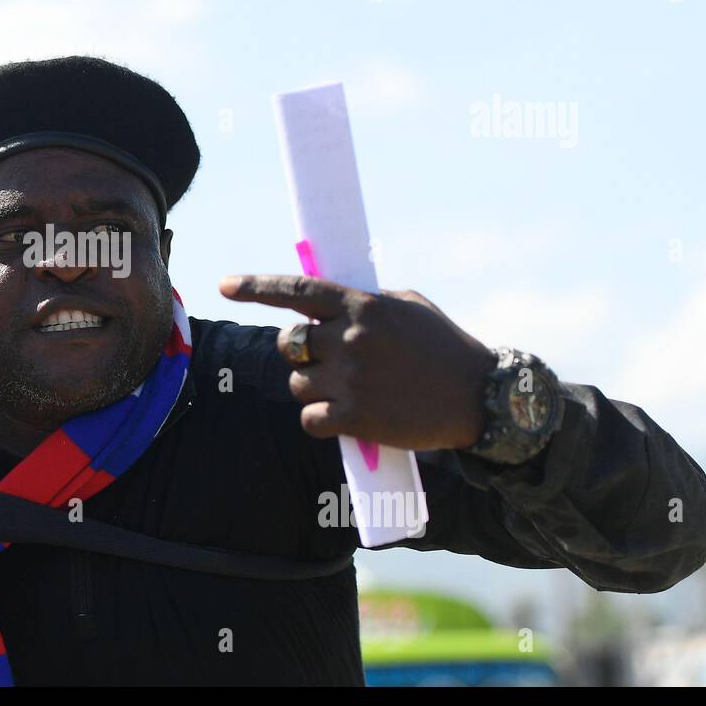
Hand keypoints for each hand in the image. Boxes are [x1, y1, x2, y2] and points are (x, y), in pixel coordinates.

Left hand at [219, 274, 496, 450]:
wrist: (480, 398)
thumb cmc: (444, 346)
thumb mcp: (408, 305)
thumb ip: (365, 301)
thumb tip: (323, 300)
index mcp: (362, 306)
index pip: (296, 292)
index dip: (255, 287)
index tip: (225, 285)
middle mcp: (350, 339)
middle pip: (289, 344)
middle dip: (300, 353)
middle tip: (327, 361)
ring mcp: (350, 379)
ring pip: (297, 383)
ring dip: (312, 388)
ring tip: (348, 391)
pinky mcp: (354, 417)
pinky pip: (309, 418)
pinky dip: (319, 419)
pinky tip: (342, 417)